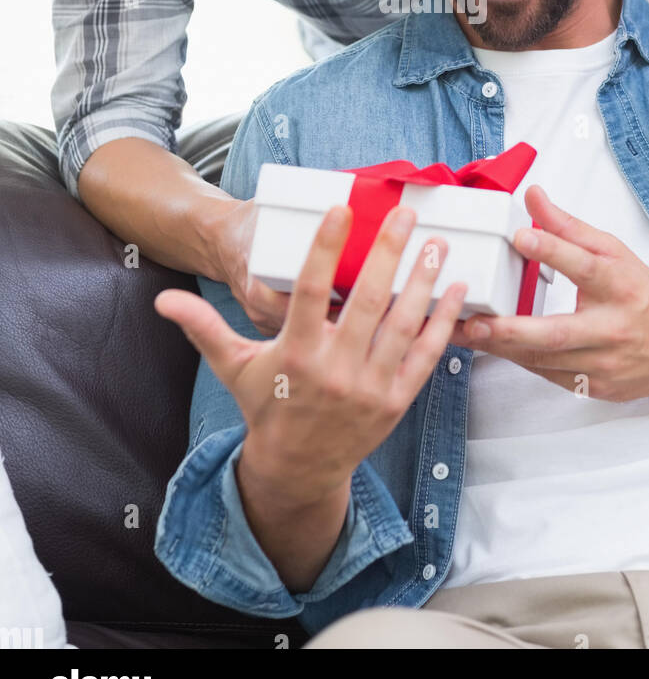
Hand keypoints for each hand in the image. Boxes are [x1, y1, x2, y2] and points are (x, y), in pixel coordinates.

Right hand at [155, 204, 466, 505]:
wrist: (297, 469)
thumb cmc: (265, 407)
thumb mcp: (232, 367)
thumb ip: (203, 328)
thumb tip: (162, 301)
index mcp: (295, 354)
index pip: (310, 290)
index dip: (327, 248)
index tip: (342, 210)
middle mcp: (335, 370)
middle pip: (368, 302)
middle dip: (389, 253)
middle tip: (404, 213)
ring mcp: (370, 387)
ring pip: (403, 325)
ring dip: (423, 282)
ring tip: (435, 243)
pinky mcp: (397, 401)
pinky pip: (427, 356)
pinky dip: (444, 323)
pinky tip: (456, 290)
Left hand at [451, 186, 648, 401]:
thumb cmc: (644, 298)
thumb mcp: (615, 253)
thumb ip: (569, 227)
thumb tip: (534, 196)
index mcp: (621, 287)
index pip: (586, 266)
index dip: (554, 250)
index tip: (523, 236)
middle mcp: (613, 328)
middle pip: (559, 332)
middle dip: (512, 329)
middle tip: (476, 320)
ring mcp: (603, 364)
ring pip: (545, 359)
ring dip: (502, 348)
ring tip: (464, 333)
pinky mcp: (593, 386)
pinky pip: (547, 374)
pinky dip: (518, 360)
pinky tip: (492, 348)